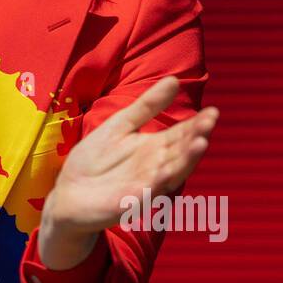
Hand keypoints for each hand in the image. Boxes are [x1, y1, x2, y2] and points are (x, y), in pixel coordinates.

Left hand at [38, 76, 219, 269]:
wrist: (69, 193)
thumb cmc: (95, 160)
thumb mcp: (120, 125)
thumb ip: (147, 106)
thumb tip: (174, 80)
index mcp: (155, 147)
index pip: (182, 134)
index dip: (197, 124)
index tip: (213, 111)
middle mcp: (156, 166)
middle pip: (181, 150)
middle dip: (196, 137)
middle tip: (210, 122)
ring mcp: (145, 185)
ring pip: (171, 171)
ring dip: (186, 159)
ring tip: (201, 142)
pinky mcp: (130, 201)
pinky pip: (147, 191)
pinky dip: (158, 182)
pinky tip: (167, 171)